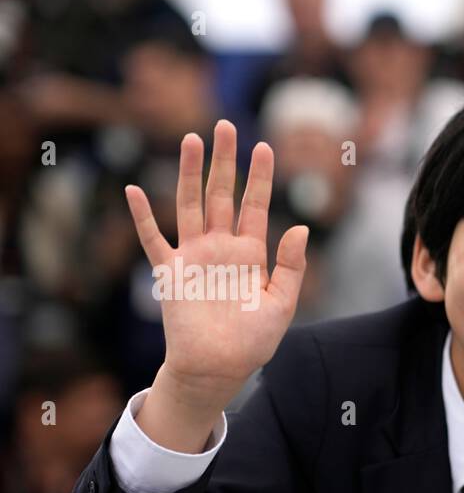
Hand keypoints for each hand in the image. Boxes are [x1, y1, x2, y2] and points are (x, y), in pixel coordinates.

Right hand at [124, 120, 307, 416]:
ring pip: (190, 205)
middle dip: (224, 161)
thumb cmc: (254, 340)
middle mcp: (222, 247)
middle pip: (221, 194)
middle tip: (225, 125)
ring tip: (192, 140)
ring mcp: (195, 256)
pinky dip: (143, 216)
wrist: (219, 367)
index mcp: (250, 253)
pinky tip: (134, 190)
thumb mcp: (282, 303)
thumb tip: (300, 227)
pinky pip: (153, 239)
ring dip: (190, 173)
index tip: (265, 147)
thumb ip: (292, 266)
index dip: (260, 177)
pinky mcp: (171, 272)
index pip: (255, 206)